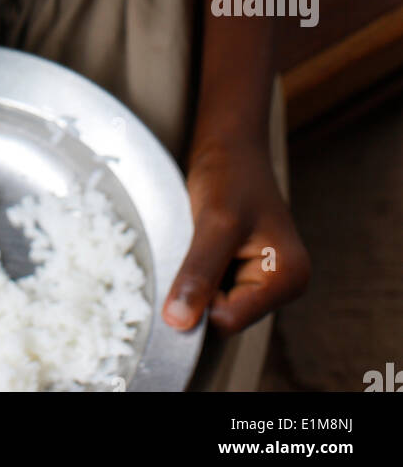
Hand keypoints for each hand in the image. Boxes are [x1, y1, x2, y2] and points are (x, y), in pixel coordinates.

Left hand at [162, 141, 310, 334]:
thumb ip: (199, 274)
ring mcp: (267, 280)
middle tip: (198, 243)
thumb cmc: (230, 173)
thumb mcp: (214, 222)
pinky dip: (201, 271)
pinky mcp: (248, 271)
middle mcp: (284, 286)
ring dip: (200, 277)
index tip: (193, 256)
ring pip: (215, 304)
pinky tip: (202, 245)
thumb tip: (177, 323)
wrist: (231, 143)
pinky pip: (215, 288)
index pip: (228, 321)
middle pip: (223, 316)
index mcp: (288, 279)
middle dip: (202, 286)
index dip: (201, 297)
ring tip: (202, 240)